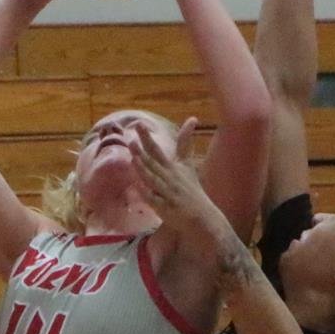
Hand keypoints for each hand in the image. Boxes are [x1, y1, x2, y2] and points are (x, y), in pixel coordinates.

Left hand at [134, 120, 225, 244]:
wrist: (202, 215)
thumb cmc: (191, 188)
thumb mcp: (188, 164)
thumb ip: (185, 143)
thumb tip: (191, 118)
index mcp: (172, 167)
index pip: (157, 150)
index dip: (147, 137)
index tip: (139, 124)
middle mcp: (170, 177)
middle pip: (154, 162)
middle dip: (143, 151)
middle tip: (132, 139)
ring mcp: (168, 192)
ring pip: (154, 179)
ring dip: (144, 169)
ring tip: (133, 158)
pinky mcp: (166, 207)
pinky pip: (155, 200)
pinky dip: (147, 193)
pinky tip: (137, 187)